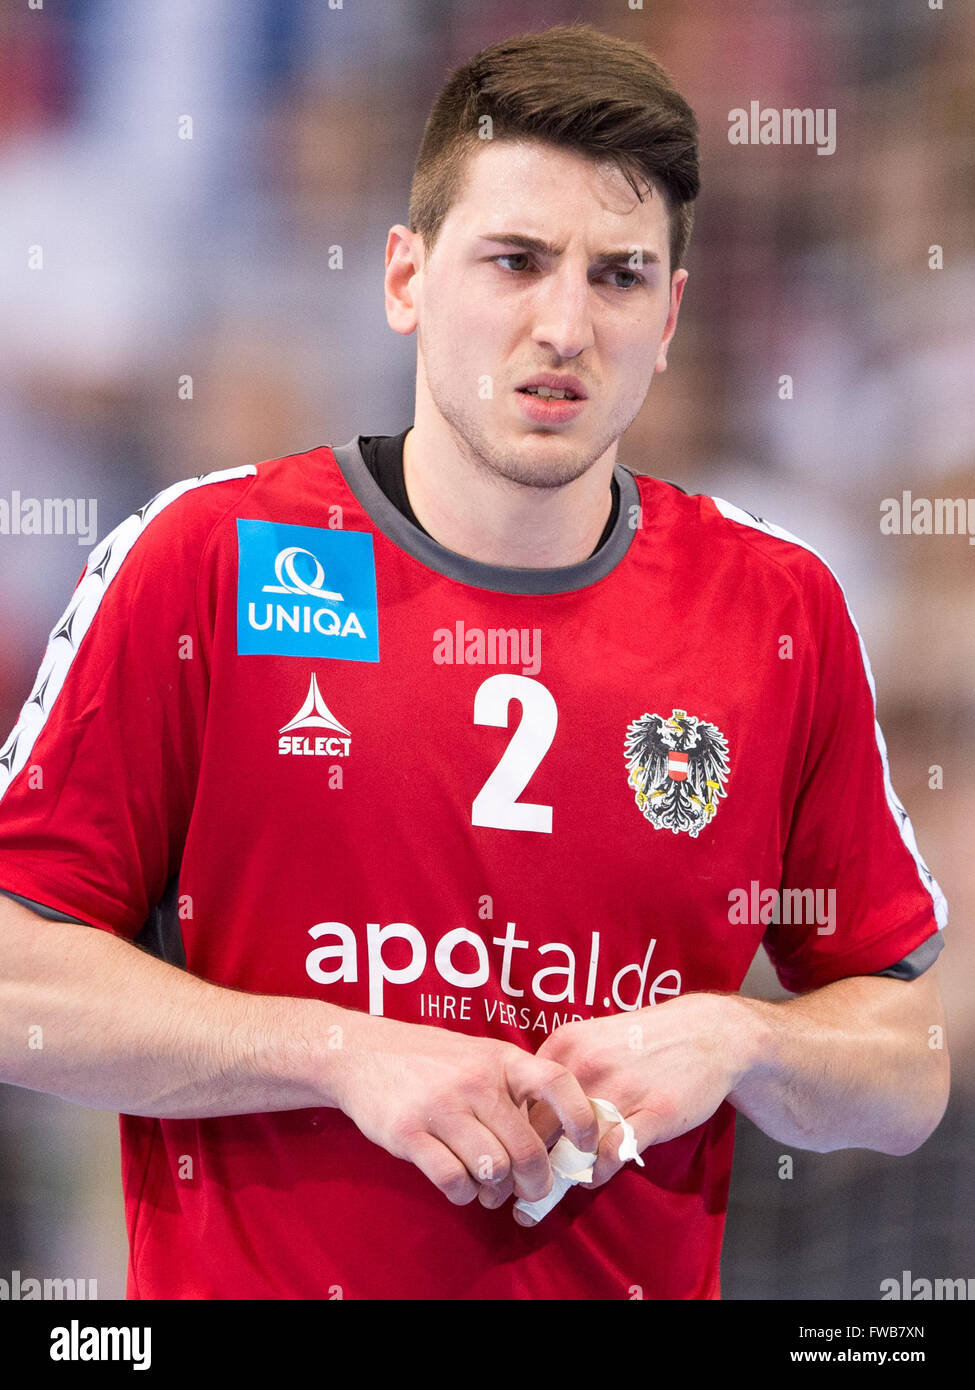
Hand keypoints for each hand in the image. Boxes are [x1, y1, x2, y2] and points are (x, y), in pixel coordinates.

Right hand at [331, 1011, 599, 1207]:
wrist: (361, 1053)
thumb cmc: (429, 1060)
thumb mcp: (477, 1055)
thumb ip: (512, 1088)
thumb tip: (554, 1139)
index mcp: (500, 1058)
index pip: (557, 1082)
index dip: (582, 1118)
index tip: (587, 1146)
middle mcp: (474, 1080)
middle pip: (527, 1149)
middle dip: (536, 1182)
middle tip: (533, 1191)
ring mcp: (440, 1106)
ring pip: (493, 1169)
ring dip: (497, 1191)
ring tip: (490, 1188)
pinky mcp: (409, 1133)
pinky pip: (453, 1180)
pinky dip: (464, 1194)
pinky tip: (460, 1186)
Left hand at [510, 995, 749, 1220]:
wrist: (705, 1033)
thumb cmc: (643, 1042)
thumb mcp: (592, 1041)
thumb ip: (560, 1075)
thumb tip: (523, 1119)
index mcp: (565, 1046)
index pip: (522, 1100)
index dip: (516, 1133)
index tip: (514, 1157)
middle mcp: (587, 1065)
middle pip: (542, 1128)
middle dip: (535, 1161)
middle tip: (531, 1183)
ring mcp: (621, 1088)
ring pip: (576, 1146)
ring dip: (568, 1170)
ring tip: (564, 1180)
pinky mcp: (654, 1112)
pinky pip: (612, 1154)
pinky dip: (598, 1171)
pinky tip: (597, 1172)